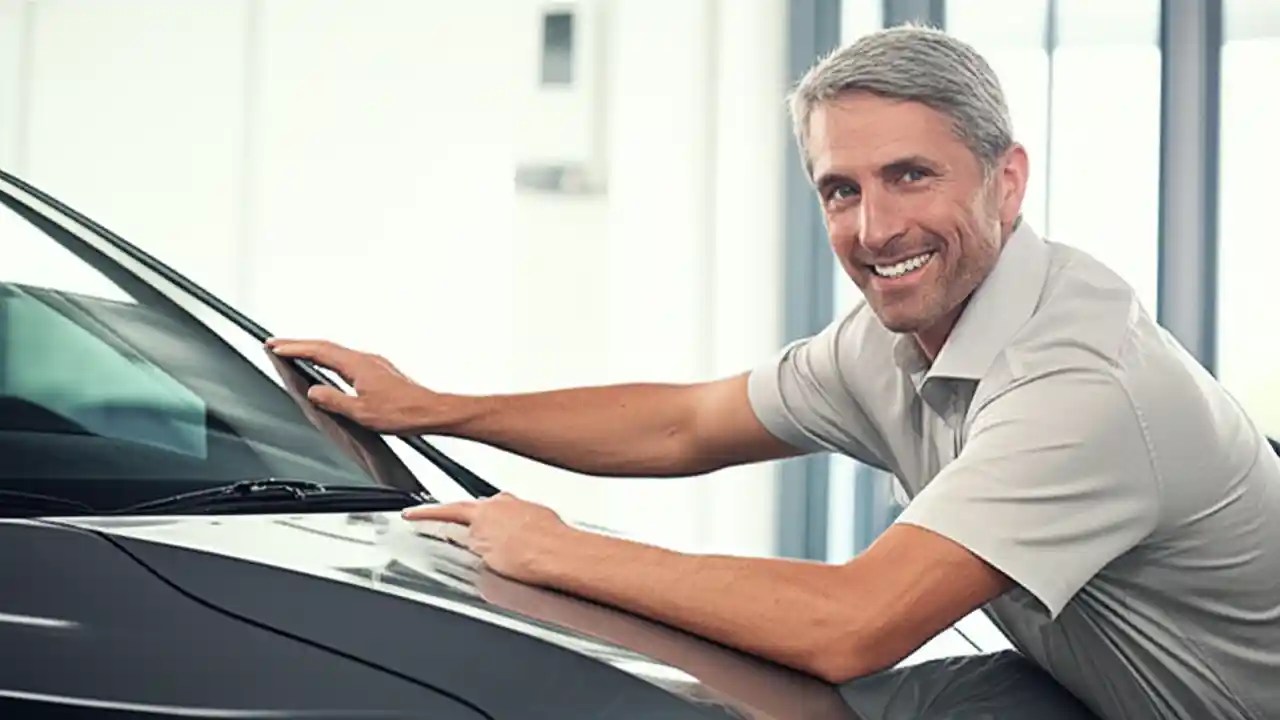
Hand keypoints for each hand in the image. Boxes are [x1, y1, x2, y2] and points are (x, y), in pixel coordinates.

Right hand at [266, 338, 437, 433]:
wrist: (430, 411)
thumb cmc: (403, 412)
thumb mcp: (361, 412)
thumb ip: (333, 401)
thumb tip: (313, 392)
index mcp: (358, 365)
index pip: (319, 351)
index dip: (294, 348)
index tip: (275, 346)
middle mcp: (365, 359)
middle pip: (326, 347)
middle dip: (299, 345)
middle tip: (276, 344)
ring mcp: (373, 364)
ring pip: (337, 352)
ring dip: (314, 351)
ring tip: (295, 353)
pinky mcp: (378, 372)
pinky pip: (347, 360)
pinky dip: (330, 359)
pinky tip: (327, 367)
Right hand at [402, 493, 572, 583]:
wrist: (564, 557)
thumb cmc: (530, 557)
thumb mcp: (483, 556)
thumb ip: (466, 540)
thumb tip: (459, 535)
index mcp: (482, 510)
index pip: (447, 511)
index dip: (426, 514)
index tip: (412, 514)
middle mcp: (502, 502)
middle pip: (474, 513)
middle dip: (467, 528)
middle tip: (463, 545)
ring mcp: (522, 506)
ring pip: (497, 519)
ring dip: (494, 534)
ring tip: (501, 557)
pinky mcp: (539, 514)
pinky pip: (517, 523)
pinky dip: (514, 535)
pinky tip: (519, 553)